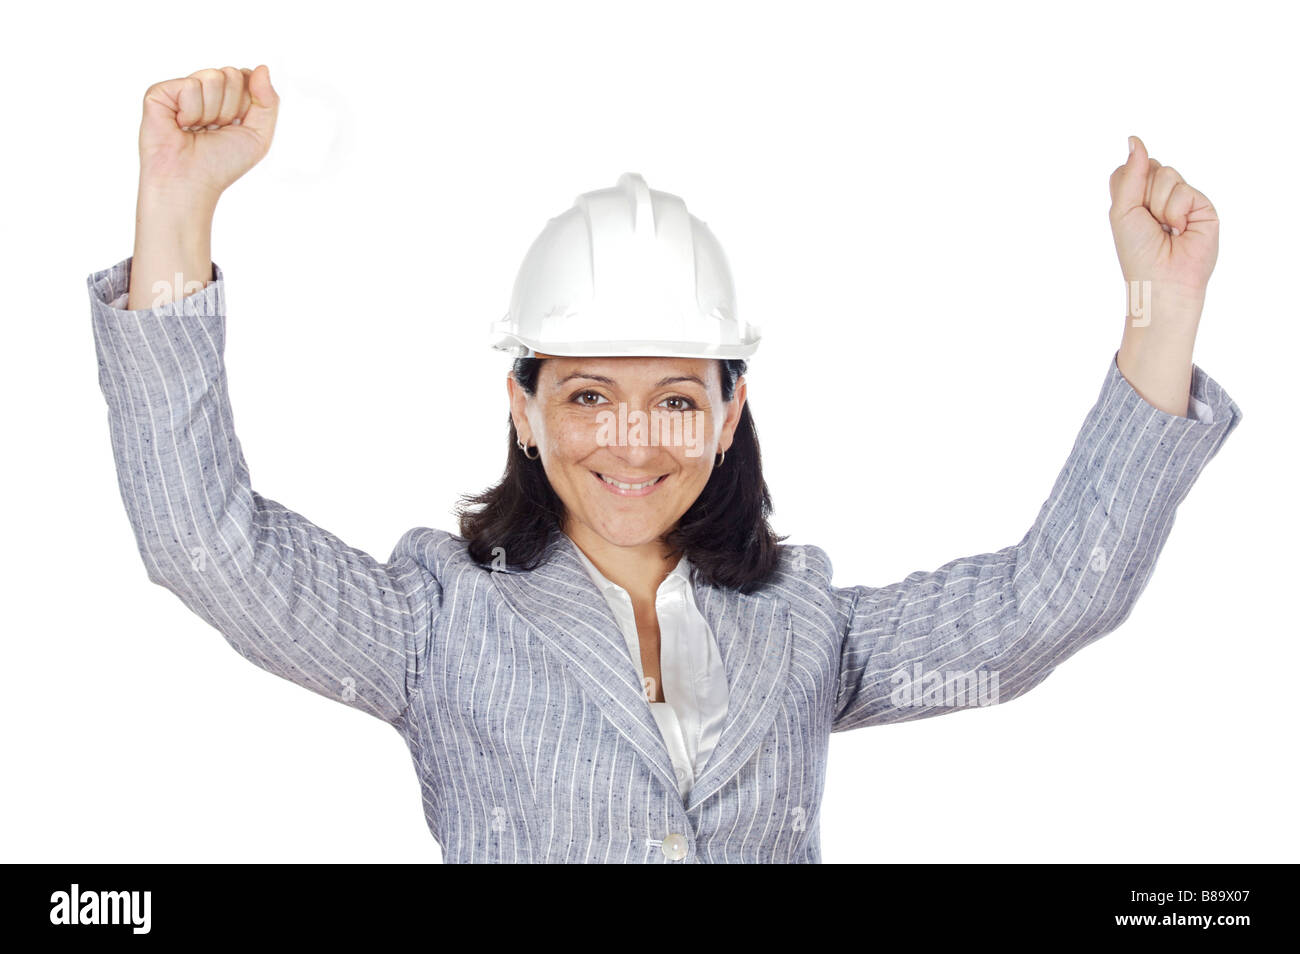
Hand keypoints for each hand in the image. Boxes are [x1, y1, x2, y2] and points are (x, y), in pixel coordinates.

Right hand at [137, 64, 279, 205]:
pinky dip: (192, 112)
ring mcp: (181, 90)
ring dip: (212, 112)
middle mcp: (204, 92)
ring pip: (213, 77)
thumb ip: (268, 101)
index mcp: (227, 99)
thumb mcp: (259, 135)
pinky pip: (191, 86)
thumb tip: (262, 68)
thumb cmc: (221, 164)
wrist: (191, 181)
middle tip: (214, 130)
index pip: (247, 78)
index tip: (235, 127)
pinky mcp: (160, 92)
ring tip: (197, 129)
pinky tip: (180, 125)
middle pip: (232, 74)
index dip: (247, 105)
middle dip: (231, 107)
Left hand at [1109, 135, 1218, 304]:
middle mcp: (1159, 196)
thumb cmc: (1138, 252)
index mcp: (1136, 198)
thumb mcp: (1123, 211)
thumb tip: (1135, 139)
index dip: (1128, 184)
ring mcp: (1182, 199)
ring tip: (1165, 229)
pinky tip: (1181, 230)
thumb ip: (1130, 174)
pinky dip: (1177, 212)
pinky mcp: (1202, 205)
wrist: (1163, 280)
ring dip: (1160, 206)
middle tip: (1149, 223)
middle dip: (1144, 196)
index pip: (1130, 169)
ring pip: (1167, 175)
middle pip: (1150, 167)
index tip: (1131, 212)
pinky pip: (1184, 190)